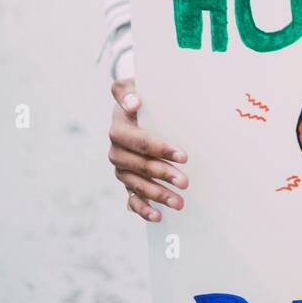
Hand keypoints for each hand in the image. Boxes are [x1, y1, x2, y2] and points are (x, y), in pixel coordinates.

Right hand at [109, 79, 188, 221]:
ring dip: (157, 194)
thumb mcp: (132, 85)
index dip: (160, 149)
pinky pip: (131, 198)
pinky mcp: (127, 179)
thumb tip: (134, 103)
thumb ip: (127, 91)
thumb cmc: (140, 95)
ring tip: (179, 202)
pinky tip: (158, 217)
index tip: (183, 156)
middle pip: (139, 166)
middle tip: (185, 182)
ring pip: (137, 184)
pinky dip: (142, 209)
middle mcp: (116, 150)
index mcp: (119, 127)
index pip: (140, 141)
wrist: (133, 106)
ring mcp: (121, 167)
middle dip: (163, 174)